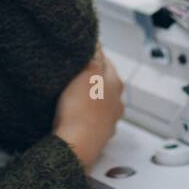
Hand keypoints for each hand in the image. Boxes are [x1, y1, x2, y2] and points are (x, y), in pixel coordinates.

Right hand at [52, 47, 124, 171]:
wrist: (75, 146)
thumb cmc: (81, 111)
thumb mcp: (87, 74)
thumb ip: (95, 56)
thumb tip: (98, 42)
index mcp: (116, 84)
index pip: (106, 62)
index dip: (94, 55)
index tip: (82, 53)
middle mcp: (117, 103)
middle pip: (104, 83)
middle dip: (92, 77)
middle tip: (74, 72)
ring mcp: (109, 121)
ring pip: (100, 103)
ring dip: (89, 98)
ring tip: (72, 95)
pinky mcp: (98, 136)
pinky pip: (92, 120)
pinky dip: (85, 115)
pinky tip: (74, 115)